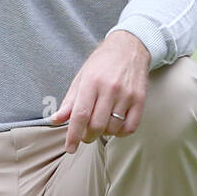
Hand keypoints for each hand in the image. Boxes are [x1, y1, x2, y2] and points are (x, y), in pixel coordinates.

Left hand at [50, 31, 149, 153]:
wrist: (129, 47)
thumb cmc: (101, 63)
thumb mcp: (81, 77)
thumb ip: (69, 101)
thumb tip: (56, 120)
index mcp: (91, 82)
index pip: (80, 115)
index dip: (73, 135)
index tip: (70, 148)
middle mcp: (109, 89)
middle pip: (96, 125)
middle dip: (87, 136)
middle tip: (85, 135)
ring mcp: (127, 94)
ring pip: (113, 128)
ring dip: (104, 133)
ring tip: (100, 126)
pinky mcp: (140, 99)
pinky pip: (130, 127)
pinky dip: (121, 133)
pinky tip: (115, 127)